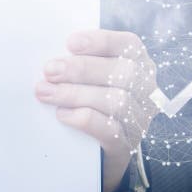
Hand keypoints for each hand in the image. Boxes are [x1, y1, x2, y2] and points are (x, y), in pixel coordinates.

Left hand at [35, 29, 157, 191]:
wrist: (98, 150)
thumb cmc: (92, 98)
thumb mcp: (92, 76)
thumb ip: (80, 61)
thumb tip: (53, 58)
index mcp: (138, 63)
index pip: (129, 45)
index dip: (101, 41)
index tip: (70, 43)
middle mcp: (145, 89)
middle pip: (123, 72)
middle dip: (81, 69)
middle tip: (49, 70)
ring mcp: (139, 117)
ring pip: (115, 100)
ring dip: (75, 94)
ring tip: (46, 92)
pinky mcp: (127, 143)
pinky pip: (109, 128)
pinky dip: (83, 118)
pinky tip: (61, 113)